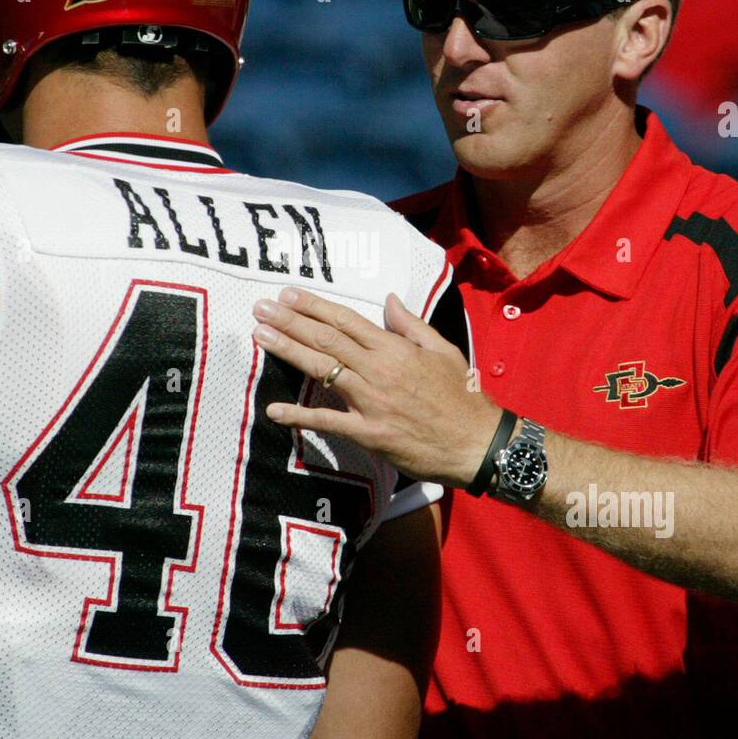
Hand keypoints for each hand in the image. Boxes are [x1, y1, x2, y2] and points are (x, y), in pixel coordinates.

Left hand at [250, 287, 502, 486]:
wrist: (477, 443)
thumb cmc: (462, 396)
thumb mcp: (442, 350)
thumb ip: (410, 325)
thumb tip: (388, 300)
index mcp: (395, 348)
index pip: (346, 320)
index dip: (314, 306)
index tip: (288, 295)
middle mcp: (379, 370)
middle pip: (326, 339)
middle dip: (290, 321)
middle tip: (260, 308)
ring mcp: (371, 402)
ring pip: (322, 370)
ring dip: (287, 351)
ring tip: (260, 336)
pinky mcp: (369, 433)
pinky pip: (328, 422)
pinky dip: (299, 416)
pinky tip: (274, 410)